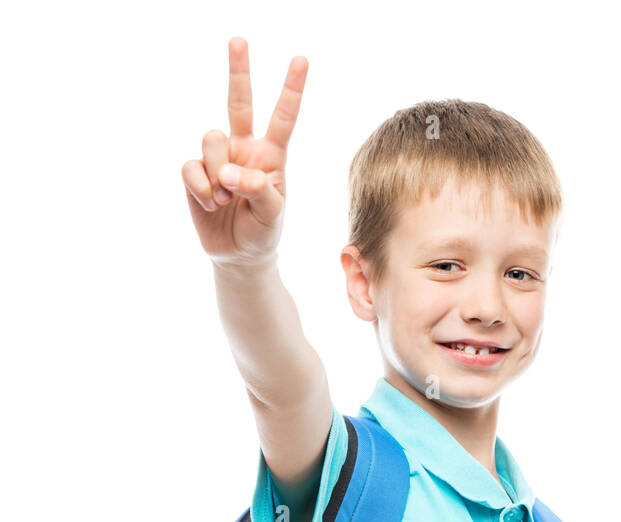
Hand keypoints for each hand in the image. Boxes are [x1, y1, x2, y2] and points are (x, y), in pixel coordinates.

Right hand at [181, 37, 307, 267]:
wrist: (238, 256)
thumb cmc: (263, 231)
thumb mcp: (272, 213)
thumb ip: (258, 188)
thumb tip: (229, 171)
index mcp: (271, 155)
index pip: (283, 117)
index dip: (291, 89)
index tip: (301, 60)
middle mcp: (243, 148)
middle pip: (239, 102)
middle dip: (239, 71)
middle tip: (239, 40)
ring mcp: (217, 158)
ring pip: (211, 139)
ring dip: (217, 172)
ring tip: (225, 199)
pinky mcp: (195, 173)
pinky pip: (191, 166)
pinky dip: (200, 187)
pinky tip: (210, 204)